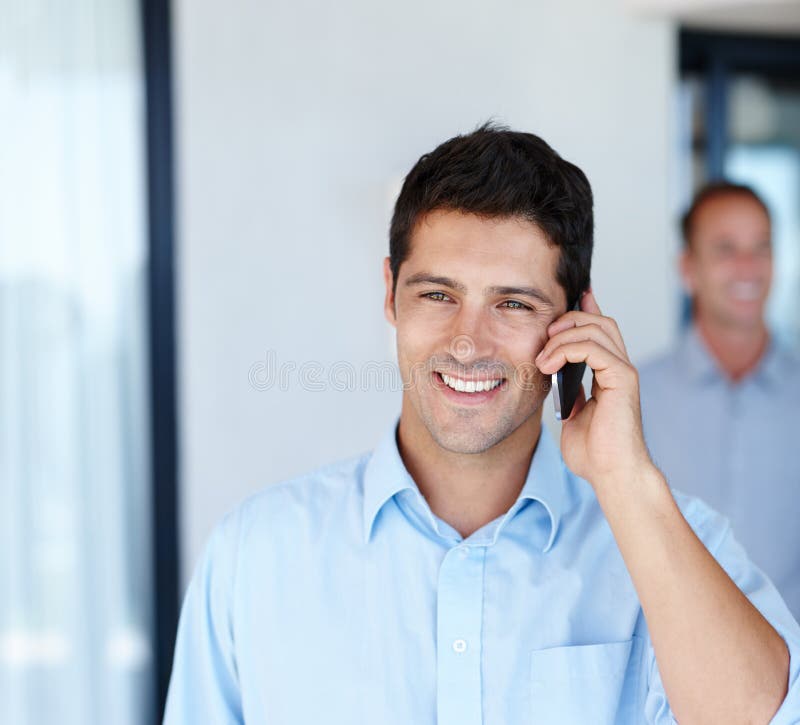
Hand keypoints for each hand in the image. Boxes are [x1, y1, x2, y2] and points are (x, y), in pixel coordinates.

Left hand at [534, 289, 652, 489]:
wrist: (611, 474)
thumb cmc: (595, 453)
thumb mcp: (574, 416)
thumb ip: (570, 395)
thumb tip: (557, 381)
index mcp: (609, 373)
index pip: (599, 330)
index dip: (583, 310)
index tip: (561, 303)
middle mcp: (620, 367)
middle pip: (599, 321)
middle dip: (568, 319)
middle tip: (544, 335)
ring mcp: (623, 371)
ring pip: (597, 328)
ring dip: (562, 336)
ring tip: (542, 359)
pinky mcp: (623, 379)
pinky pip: (594, 348)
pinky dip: (567, 349)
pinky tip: (549, 365)